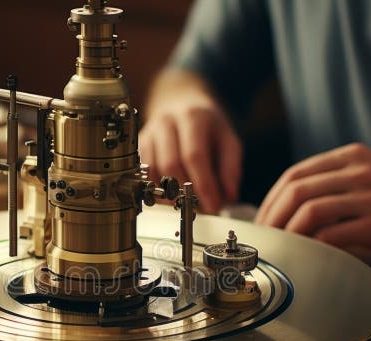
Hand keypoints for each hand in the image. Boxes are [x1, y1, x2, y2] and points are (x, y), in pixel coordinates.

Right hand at [139, 70, 242, 212]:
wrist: (180, 103)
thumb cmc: (206, 125)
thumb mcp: (228, 139)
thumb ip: (231, 167)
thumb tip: (228, 197)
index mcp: (193, 117)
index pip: (195, 155)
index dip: (204, 185)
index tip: (213, 206)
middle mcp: (167, 122)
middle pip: (171, 164)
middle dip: (186, 191)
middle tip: (201, 207)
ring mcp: (149, 133)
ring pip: (153, 171)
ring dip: (171, 193)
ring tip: (186, 202)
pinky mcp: (139, 145)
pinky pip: (143, 172)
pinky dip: (157, 188)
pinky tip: (171, 195)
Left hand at [255, 143, 370, 255]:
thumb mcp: (370, 175)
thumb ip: (334, 183)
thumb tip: (289, 208)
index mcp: (351, 157)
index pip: (294, 174)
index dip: (271, 199)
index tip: (263, 220)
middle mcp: (358, 171)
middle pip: (296, 191)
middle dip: (272, 217)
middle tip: (266, 238)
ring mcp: (368, 196)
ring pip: (309, 211)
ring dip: (288, 233)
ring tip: (283, 248)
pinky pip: (332, 235)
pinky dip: (312, 246)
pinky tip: (307, 255)